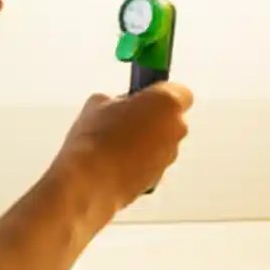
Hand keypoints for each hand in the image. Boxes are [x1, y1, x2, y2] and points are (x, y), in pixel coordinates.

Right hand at [51, 82, 193, 213]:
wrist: (90, 180)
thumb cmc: (95, 138)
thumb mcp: (97, 103)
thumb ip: (116, 101)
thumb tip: (117, 106)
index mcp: (166, 103)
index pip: (178, 90)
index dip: (158, 91)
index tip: (142, 92)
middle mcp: (176, 129)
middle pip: (170, 117)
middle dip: (150, 116)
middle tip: (122, 116)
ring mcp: (170, 155)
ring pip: (160, 141)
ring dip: (143, 140)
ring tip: (112, 142)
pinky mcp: (159, 178)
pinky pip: (150, 162)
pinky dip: (137, 160)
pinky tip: (112, 160)